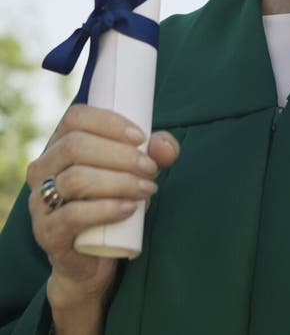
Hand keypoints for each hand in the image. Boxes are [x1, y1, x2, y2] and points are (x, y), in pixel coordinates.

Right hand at [26, 105, 178, 319]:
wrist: (94, 257)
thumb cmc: (114, 200)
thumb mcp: (137, 171)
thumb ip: (156, 153)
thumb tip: (164, 146)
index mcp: (59, 144)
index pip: (75, 118)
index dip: (108, 122)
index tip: (141, 137)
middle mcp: (43, 168)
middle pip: (76, 146)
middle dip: (120, 155)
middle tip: (150, 168)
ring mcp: (39, 201)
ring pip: (76, 179)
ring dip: (118, 181)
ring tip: (147, 189)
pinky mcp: (46, 232)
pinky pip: (73, 215)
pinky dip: (106, 209)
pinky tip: (129, 208)